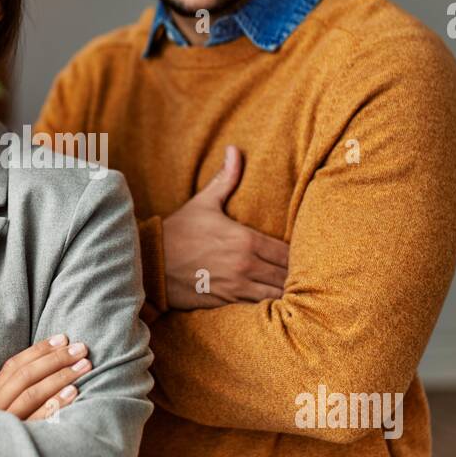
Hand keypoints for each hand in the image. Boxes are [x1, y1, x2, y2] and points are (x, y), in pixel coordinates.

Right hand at [0, 333, 91, 420]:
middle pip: (25, 378)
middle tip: (81, 348)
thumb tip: (46, 371)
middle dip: (55, 360)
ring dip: (60, 377)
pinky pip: (37, 422)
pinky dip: (55, 405)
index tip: (63, 338)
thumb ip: (13, 398)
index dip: (38, 350)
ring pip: (31, 395)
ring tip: (84, 366)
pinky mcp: (16, 446)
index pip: (13, 367)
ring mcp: (4, 428)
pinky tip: (74, 394)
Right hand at [162, 145, 288, 309]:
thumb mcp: (203, 203)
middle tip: (304, 271)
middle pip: (286, 274)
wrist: (151, 264)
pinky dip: (269, 304)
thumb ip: (225, 179)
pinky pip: (259, 307)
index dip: (299, 254)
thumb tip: (234, 150)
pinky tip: (274, 301)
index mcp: (245, 239)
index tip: (303, 252)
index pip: (287, 251)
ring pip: (276, 294)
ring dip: (285, 291)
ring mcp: (237, 286)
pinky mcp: (227, 301)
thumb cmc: (178, 232)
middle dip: (296, 273)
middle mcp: (245, 265)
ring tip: (292, 288)